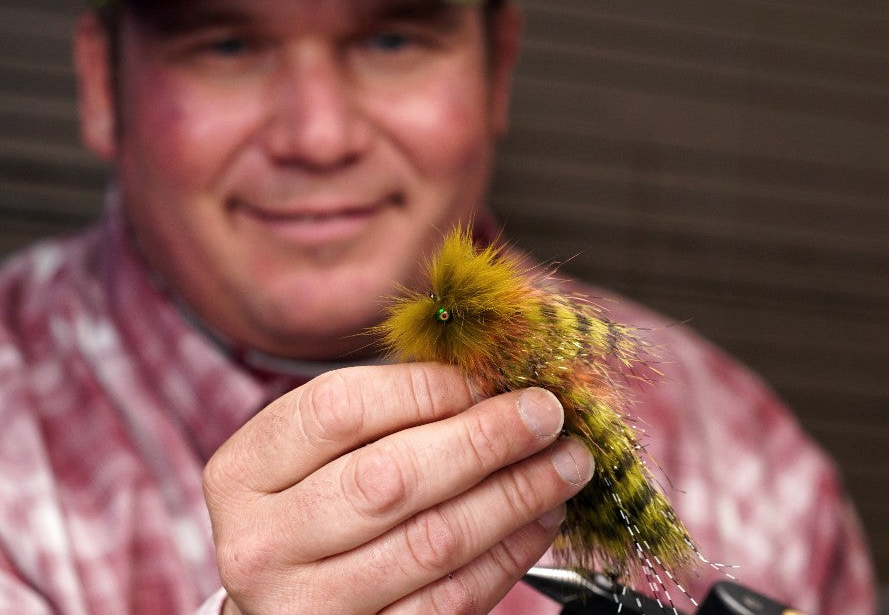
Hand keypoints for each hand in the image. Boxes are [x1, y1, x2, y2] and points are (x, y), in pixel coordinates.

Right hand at [203, 362, 593, 613]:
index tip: (487, 378)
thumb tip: (492, 378)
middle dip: (486, 439)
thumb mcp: (318, 450)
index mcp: (244, 472)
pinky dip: (509, 554)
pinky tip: (539, 518)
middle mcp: (263, 544)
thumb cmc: (311, 503)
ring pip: (433, 541)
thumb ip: (387, 410)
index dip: (426, 388)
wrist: (281, 599)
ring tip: (564, 464)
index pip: (339, 410)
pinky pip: (451, 600)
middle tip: (545, 414)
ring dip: (516, 495)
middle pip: (390, 478)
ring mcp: (308, 607)